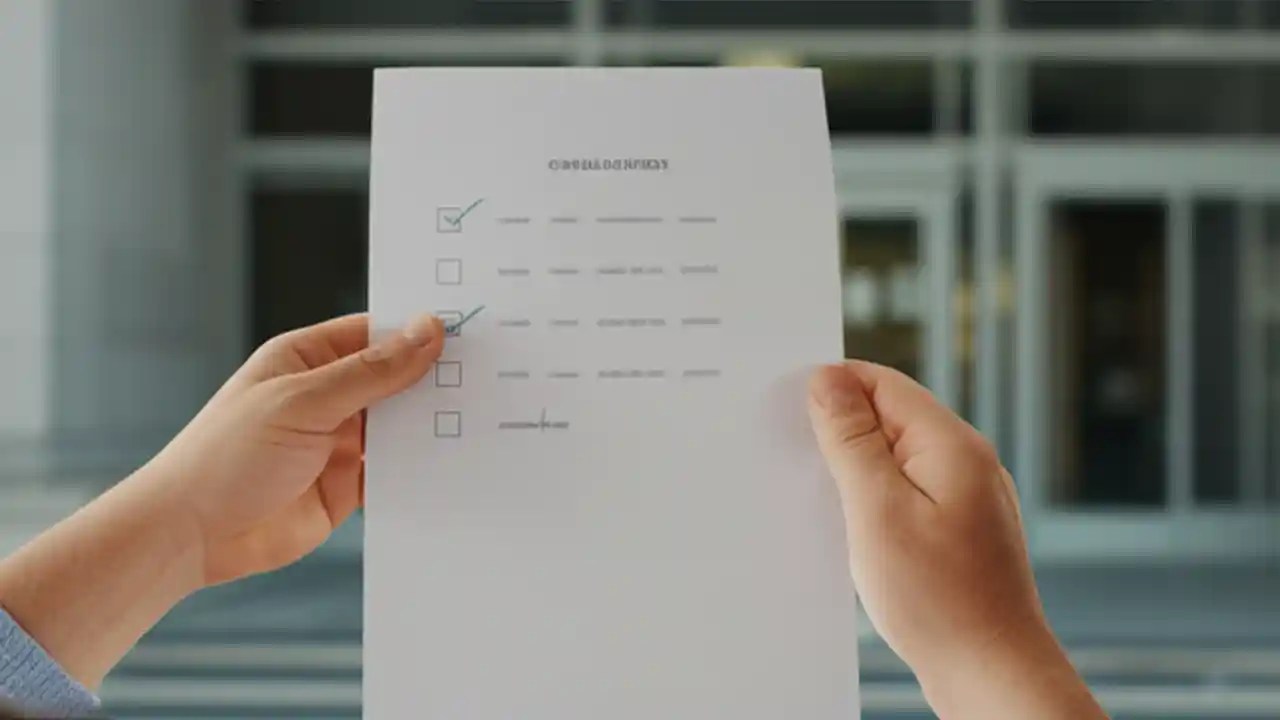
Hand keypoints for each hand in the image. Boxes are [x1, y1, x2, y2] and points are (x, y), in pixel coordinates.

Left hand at [0, 313, 442, 688]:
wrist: (190, 536)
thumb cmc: (225, 456)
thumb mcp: (302, 402)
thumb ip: (370, 372)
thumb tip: (425, 332)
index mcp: (306, 360)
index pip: (374, 333)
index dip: (416, 331)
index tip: (467, 330)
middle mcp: (325, 397)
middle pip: (393, 380)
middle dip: (432, 379)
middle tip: (487, 375)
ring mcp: (336, 444)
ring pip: (399, 427)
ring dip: (430, 426)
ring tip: (481, 418)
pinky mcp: (346, 489)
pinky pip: (395, 474)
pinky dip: (421, 470)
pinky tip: (453, 465)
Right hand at [807, 362, 1106, 719]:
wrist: (991, 673)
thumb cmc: (939, 601)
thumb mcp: (877, 510)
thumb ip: (851, 440)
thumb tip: (828, 380)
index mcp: (952, 444)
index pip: (881, 382)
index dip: (831, 385)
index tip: (786, 406)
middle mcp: (967, 462)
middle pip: (889, 416)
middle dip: (838, 429)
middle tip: (794, 456)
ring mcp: (967, 496)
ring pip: (896, 456)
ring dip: (854, 469)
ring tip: (821, 498)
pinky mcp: (959, 529)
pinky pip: (907, 492)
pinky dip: (874, 499)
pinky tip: (853, 528)